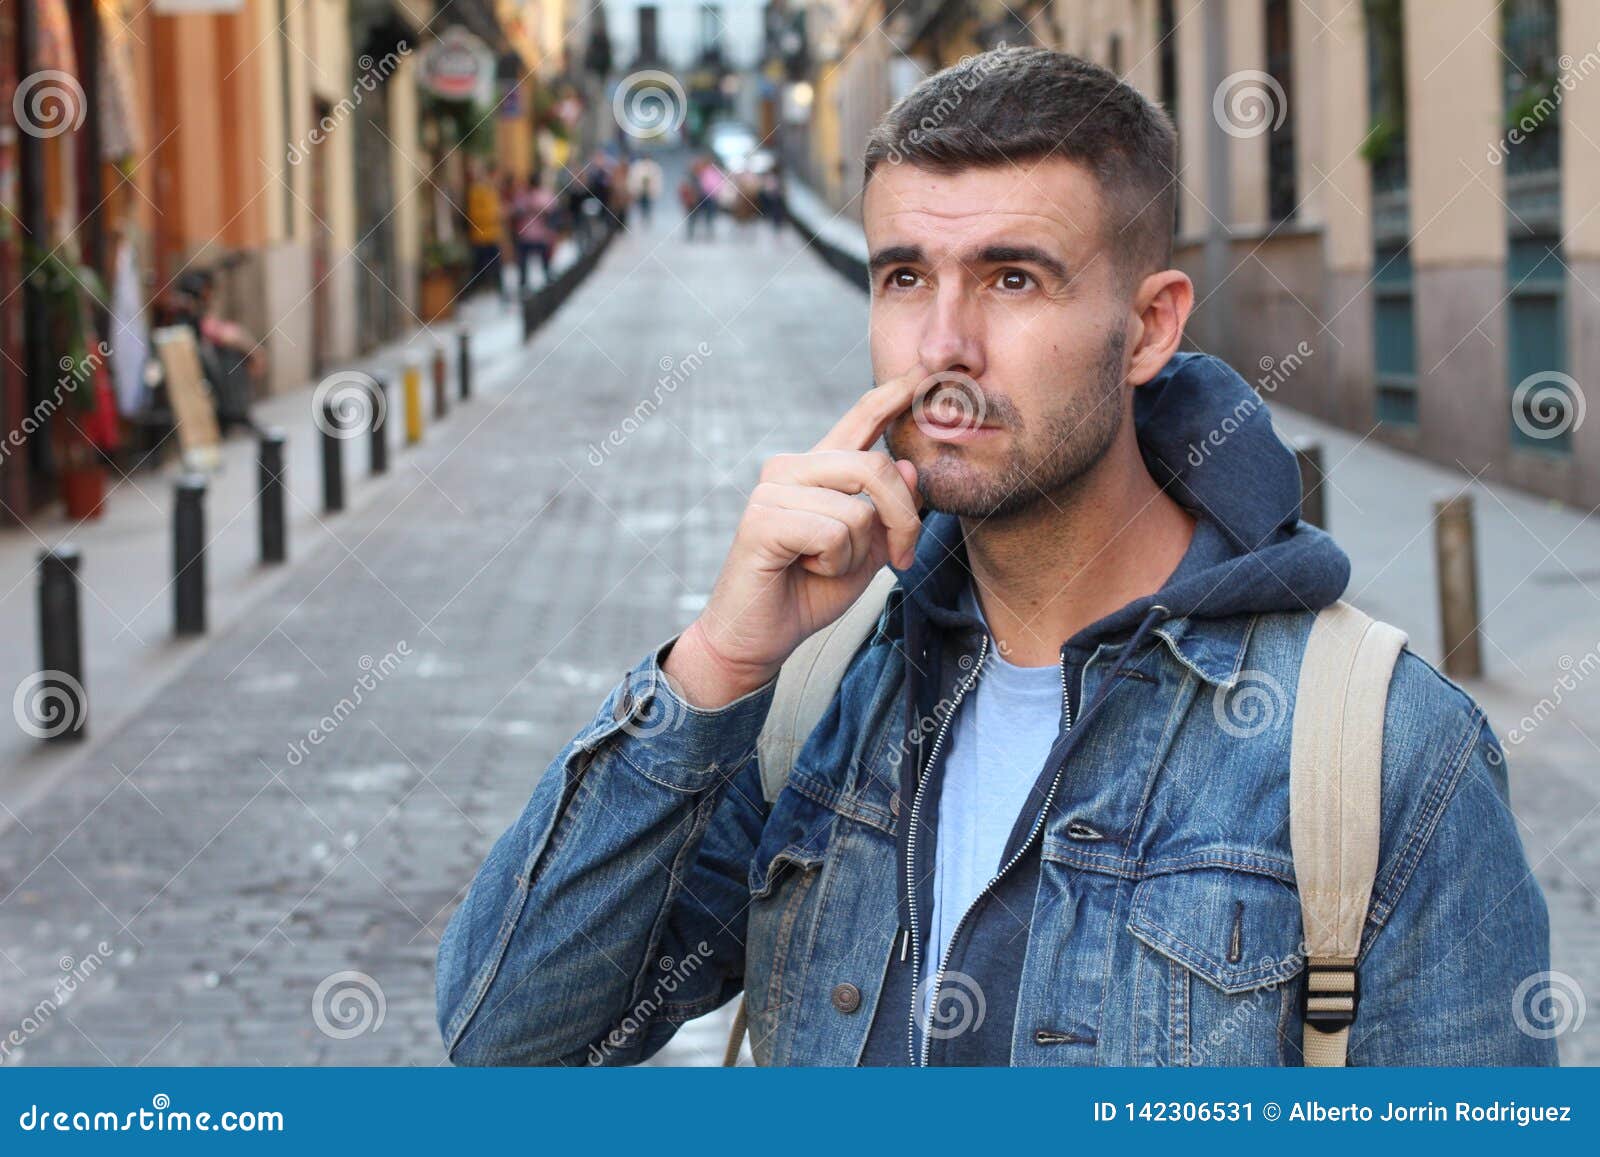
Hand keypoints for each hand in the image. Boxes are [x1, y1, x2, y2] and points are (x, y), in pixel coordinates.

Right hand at [663, 371, 923, 707]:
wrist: (760, 637)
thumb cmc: (810, 591)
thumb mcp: (868, 550)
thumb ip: (890, 510)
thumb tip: (911, 467)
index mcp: (818, 470)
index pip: (859, 420)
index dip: (892, 396)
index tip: (924, 372)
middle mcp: (792, 468)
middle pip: (875, 467)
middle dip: (902, 519)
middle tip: (900, 558)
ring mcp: (773, 489)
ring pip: (858, 509)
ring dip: (857, 554)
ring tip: (824, 566)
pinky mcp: (763, 518)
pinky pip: (833, 533)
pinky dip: (834, 563)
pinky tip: (804, 569)